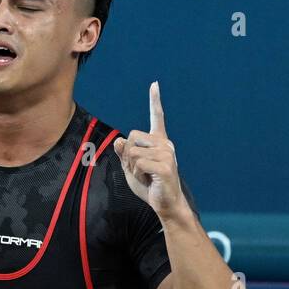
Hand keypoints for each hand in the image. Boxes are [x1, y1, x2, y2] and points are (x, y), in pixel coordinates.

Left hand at [113, 80, 184, 219]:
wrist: (166, 204)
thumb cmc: (150, 186)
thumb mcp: (131, 169)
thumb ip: (124, 154)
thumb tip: (121, 140)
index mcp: (159, 142)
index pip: (157, 117)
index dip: (155, 101)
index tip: (154, 84)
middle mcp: (165, 144)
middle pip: (132, 136)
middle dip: (127, 155)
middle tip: (138, 170)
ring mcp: (167, 154)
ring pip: (132, 151)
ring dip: (131, 167)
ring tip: (145, 176)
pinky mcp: (165, 166)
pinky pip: (138, 163)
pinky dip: (136, 174)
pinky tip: (148, 180)